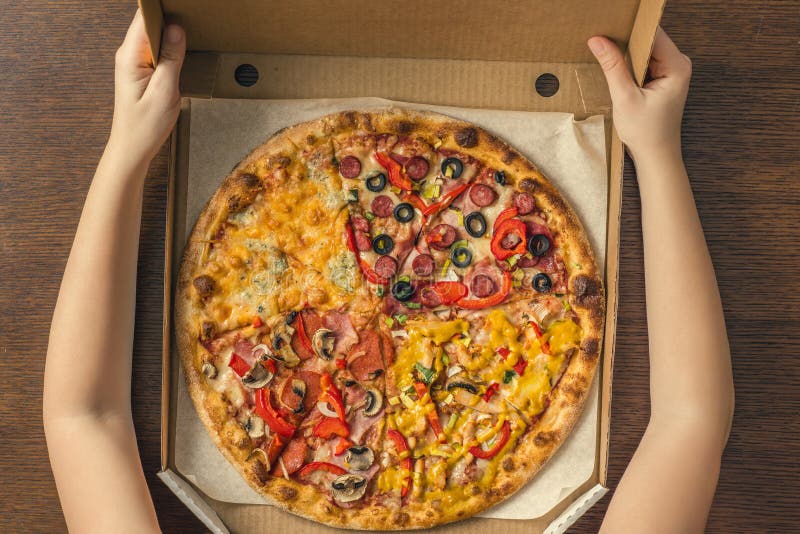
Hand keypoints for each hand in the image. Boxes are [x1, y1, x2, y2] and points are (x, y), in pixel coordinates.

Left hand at [108, 10, 185, 163]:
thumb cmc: (145, 126)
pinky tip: (182, 52)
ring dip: (172, 34)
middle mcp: (129, 54)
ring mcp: (135, 61)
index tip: (183, 11)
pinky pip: (157, 49)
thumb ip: (170, 58)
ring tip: (191, 36)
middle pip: (150, 23)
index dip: (164, 11)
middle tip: (193, 21)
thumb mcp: (164, 92)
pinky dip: (170, 48)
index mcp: (130, 56)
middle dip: (171, 20)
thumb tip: (176, 29)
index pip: (145, 18)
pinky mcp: (142, 70)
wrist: (133, 148)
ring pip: (155, 35)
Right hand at [587, 27, 691, 161]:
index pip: (652, 33)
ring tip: (607, 56)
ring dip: (626, 52)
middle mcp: (679, 64)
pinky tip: (616, 69)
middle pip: (649, 39)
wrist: (656, 155)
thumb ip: (613, 66)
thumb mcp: (625, 97)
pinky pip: (644, 61)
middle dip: (627, 40)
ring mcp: (672, 70)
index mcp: (677, 65)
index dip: (630, 29)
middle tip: (603, 42)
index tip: (608, 29)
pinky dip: (630, 63)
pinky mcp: (663, 78)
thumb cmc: (646, 132)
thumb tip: (598, 40)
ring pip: (645, 50)